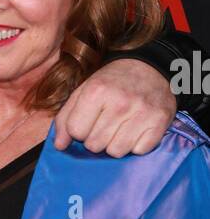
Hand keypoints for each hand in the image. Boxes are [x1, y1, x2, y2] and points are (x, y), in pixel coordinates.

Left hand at [53, 58, 174, 156]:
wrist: (151, 67)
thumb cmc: (113, 82)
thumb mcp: (84, 91)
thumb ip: (66, 117)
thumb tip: (59, 145)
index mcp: (97, 91)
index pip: (76, 131)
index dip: (79, 130)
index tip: (88, 121)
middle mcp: (120, 102)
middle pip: (94, 145)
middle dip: (96, 138)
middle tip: (106, 123)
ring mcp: (142, 113)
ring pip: (116, 152)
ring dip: (115, 144)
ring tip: (121, 127)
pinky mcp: (160, 122)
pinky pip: (138, 151)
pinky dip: (136, 145)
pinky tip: (136, 129)